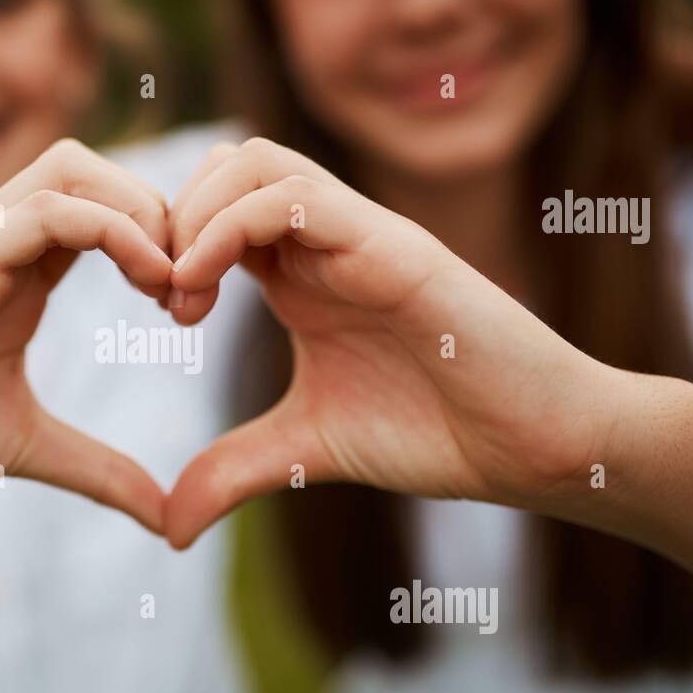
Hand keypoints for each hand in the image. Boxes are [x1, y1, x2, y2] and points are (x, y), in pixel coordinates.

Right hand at [0, 140, 173, 537]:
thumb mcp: (25, 450)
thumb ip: (96, 468)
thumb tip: (162, 512)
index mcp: (12, 276)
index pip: (100, 210)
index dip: (160, 242)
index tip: (193, 310)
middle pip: (92, 170)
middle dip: (161, 213)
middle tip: (194, 292)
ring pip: (74, 169)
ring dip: (144, 214)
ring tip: (174, 288)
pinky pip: (50, 211)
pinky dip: (116, 231)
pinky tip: (149, 285)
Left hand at [163, 138, 616, 547]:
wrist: (535, 447)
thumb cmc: (435, 434)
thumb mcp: (307, 448)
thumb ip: (235, 470)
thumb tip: (171, 530)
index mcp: (303, 273)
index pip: (217, 207)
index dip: (170, 243)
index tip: (157, 310)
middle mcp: (327, 242)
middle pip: (228, 163)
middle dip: (172, 217)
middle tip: (162, 296)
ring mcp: (361, 237)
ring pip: (254, 162)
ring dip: (196, 215)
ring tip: (182, 294)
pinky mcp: (393, 248)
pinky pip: (298, 197)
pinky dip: (230, 226)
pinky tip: (207, 287)